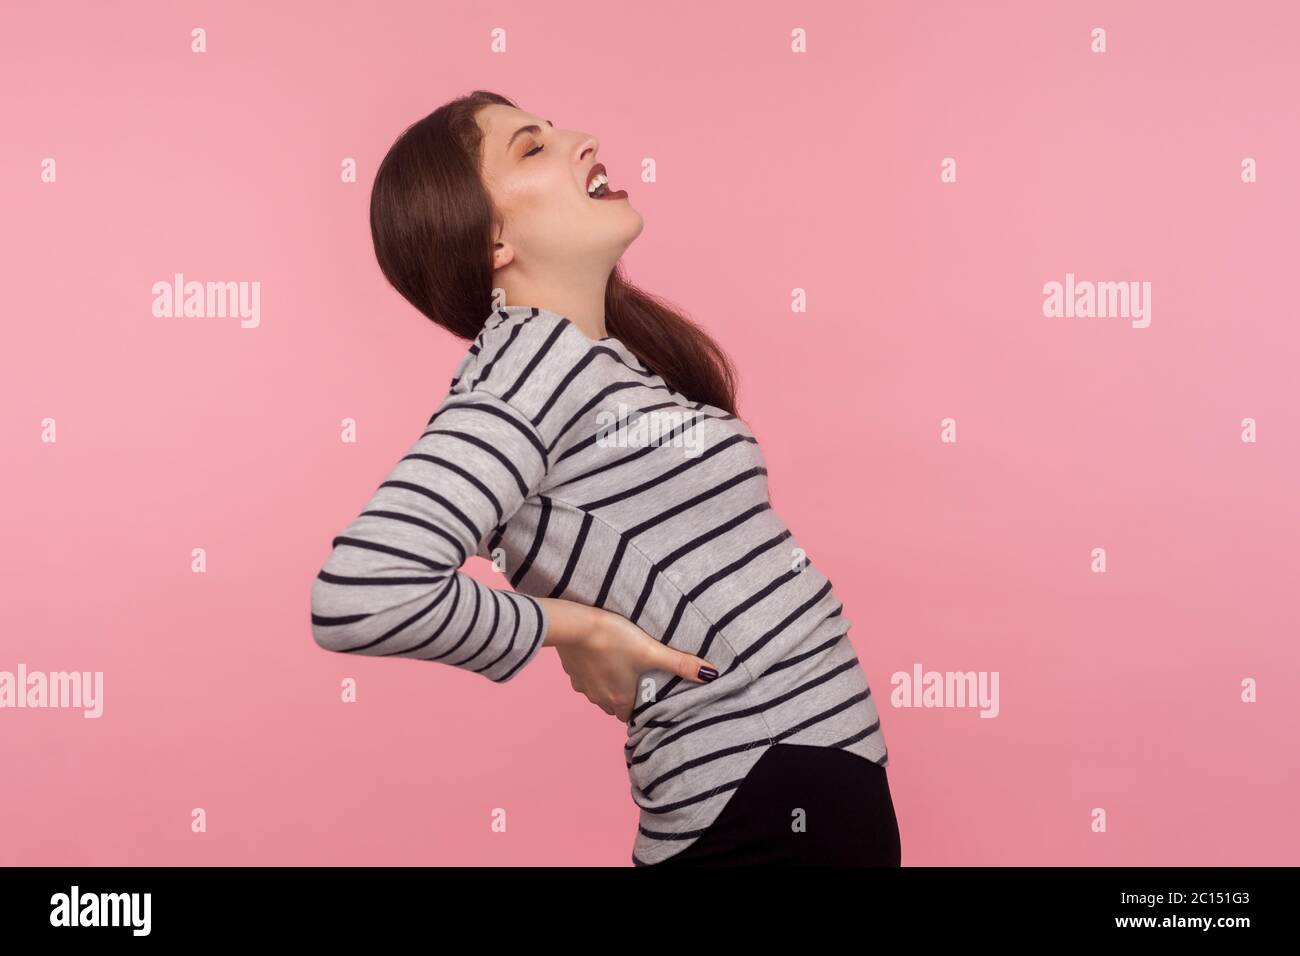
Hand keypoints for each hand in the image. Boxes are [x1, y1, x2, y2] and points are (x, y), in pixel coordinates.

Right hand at [546, 603, 718, 721]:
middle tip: (637, 677)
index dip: (641, 706)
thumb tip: (711, 674)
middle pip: (616, 705)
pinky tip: (599, 656)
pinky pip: (585, 678)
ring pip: (599, 693)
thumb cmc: (614, 640)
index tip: (648, 694)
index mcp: (620, 699)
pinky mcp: (572, 671)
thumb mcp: (652, 651)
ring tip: (620, 665)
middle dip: (625, 695)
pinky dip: (593, 671)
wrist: (575, 625)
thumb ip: (680, 663)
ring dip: (609, 684)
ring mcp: (583, 687)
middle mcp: (600, 699)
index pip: (632, 715)